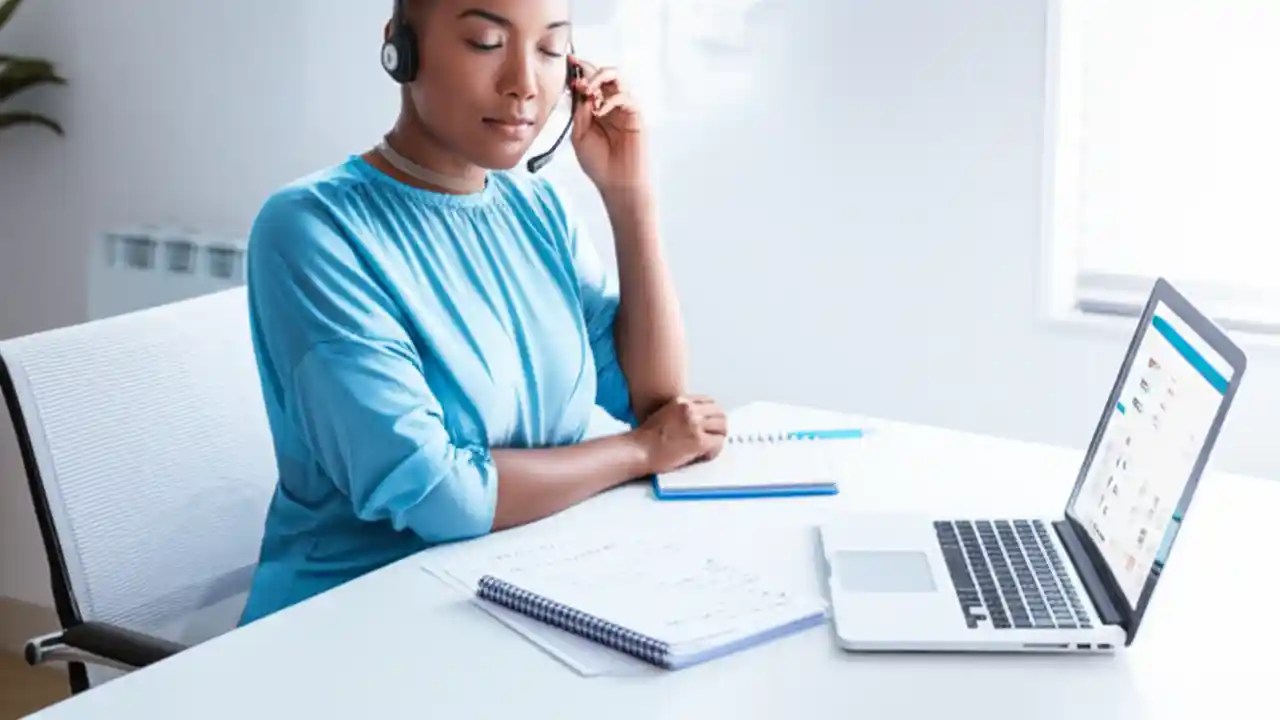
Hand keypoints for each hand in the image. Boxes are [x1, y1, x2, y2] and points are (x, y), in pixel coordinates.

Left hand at [569, 56, 648, 192]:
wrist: (617, 183)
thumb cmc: (598, 164)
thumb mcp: (579, 137)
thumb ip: (579, 113)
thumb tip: (582, 91)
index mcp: (595, 108)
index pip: (589, 82)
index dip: (579, 70)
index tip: (568, 61)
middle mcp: (610, 104)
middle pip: (605, 74)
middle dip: (590, 71)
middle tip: (579, 80)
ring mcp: (624, 108)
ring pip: (618, 78)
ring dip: (601, 79)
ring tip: (589, 90)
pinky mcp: (636, 115)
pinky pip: (625, 97)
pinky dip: (611, 99)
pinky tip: (599, 112)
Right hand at [633, 395, 727, 474]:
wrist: (638, 450)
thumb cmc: (645, 438)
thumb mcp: (663, 413)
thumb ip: (681, 413)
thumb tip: (695, 422)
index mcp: (681, 401)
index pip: (709, 401)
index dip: (712, 414)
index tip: (711, 423)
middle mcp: (690, 410)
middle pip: (719, 413)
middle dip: (718, 426)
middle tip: (714, 437)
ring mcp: (695, 425)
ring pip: (722, 427)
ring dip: (718, 438)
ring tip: (708, 448)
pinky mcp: (698, 441)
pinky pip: (718, 443)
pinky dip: (714, 451)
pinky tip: (704, 455)